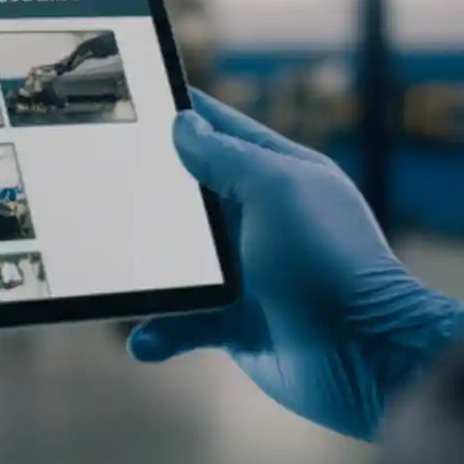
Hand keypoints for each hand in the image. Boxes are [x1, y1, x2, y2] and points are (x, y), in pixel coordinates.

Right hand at [129, 91, 463, 439]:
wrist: (363, 359)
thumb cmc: (328, 264)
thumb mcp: (276, 192)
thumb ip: (225, 157)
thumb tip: (183, 124)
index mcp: (281, 175)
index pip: (221, 131)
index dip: (180, 116)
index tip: (131, 104)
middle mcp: (263, 219)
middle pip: (192, 195)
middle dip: (151, 194)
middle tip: (100, 185)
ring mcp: (249, 272)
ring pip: (181, 260)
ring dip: (150, 269)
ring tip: (115, 270)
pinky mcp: (237, 321)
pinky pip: (184, 319)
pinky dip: (161, 329)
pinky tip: (143, 339)